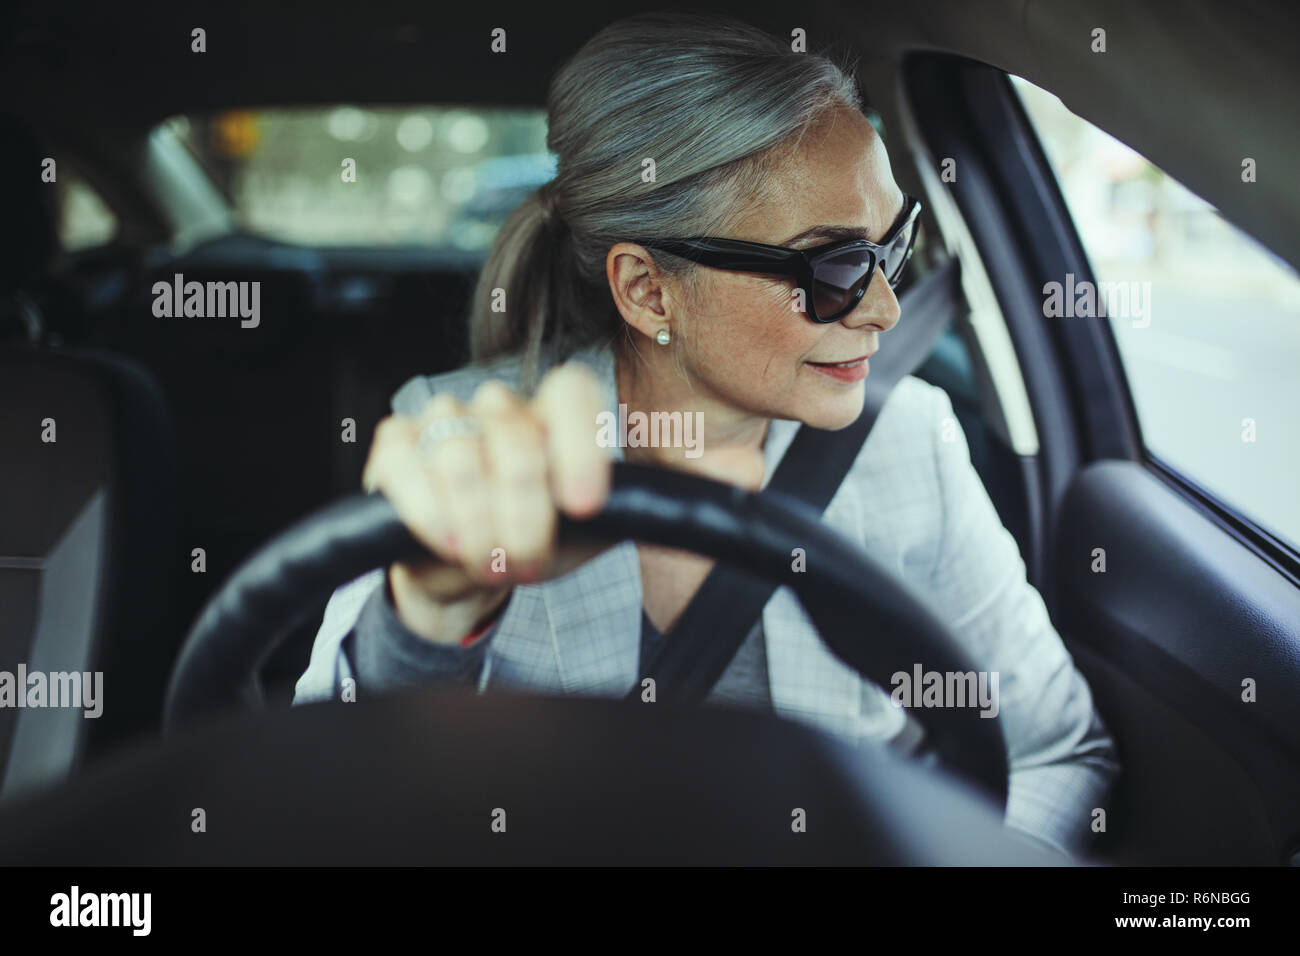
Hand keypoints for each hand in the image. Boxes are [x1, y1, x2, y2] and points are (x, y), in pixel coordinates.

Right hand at [361, 361, 613, 642]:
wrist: (465, 580)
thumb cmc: (531, 545)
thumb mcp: (585, 535)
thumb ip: (624, 508)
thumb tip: (677, 487)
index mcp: (551, 414)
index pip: (570, 392)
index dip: (579, 447)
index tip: (584, 508)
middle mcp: (498, 407)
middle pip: (518, 441)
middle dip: (524, 516)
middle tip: (527, 561)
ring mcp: (442, 420)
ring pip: (462, 457)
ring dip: (478, 526)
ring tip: (490, 565)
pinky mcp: (393, 445)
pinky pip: (405, 465)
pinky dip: (429, 512)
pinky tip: (448, 544)